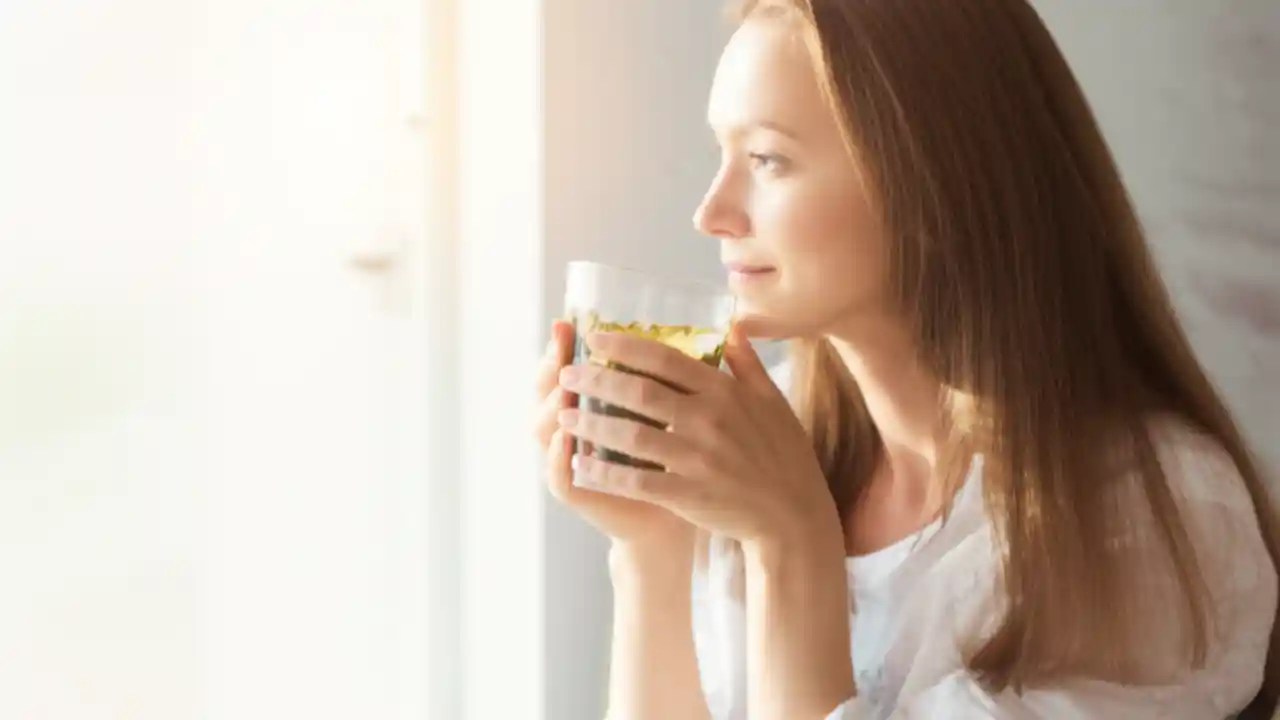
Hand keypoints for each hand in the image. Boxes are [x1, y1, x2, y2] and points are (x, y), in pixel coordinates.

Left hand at [556, 323, 840, 548]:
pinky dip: (605, 471)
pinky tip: (580, 464)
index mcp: (725, 393)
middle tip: (566, 373)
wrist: (792, 515)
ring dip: (591, 423)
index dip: (625, 345)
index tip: (594, 337)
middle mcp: (708, 421)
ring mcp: (696, 459)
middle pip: (639, 392)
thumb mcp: (773, 401)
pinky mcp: (687, 494)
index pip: (666, 359)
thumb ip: (748, 363)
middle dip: (596, 380)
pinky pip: (635, 480)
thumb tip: (732, 326)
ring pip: (630, 434)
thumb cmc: (783, 455)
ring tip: (563, 414)